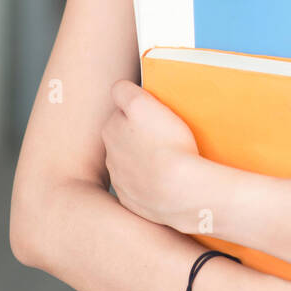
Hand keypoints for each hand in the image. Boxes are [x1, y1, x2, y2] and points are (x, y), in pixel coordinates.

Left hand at [103, 80, 202, 230]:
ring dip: (142, 157)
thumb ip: (124, 91)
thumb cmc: (166, 144)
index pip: (121, 106)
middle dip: (137, 132)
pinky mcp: (132, 199)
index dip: (138, 104)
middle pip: (123, 133)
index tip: (153, 110)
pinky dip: (148, 181)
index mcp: (111, 128)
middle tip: (163, 133)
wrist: (179, 190)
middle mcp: (110, 153)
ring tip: (168, 158)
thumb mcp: (141, 104)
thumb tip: (118, 90)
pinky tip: (165, 179)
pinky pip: (139, 185)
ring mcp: (121, 178)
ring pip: (130, 160)